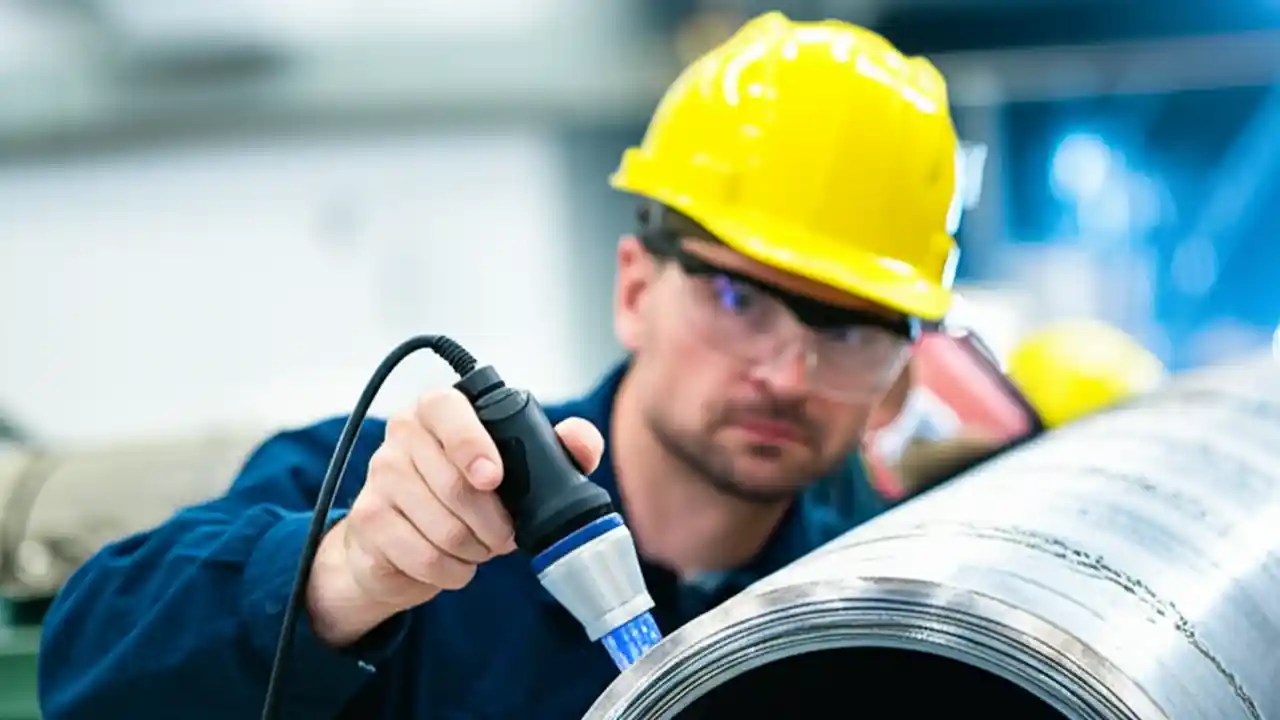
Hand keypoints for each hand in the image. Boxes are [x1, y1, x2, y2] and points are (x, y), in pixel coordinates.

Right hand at [306, 388, 603, 646]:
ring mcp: (379, 475)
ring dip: (476, 550)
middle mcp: (401, 433)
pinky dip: (452, 571)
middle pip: (456, 486)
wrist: (397, 539)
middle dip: (494, 523)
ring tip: (479, 545)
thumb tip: (581, 442)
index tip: (495, 478)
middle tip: (504, 534)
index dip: (473, 445)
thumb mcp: (516, 465)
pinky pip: (425, 557)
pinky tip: (454, 562)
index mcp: (437, 407)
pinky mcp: (368, 520)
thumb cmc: (466, 491)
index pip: (448, 410)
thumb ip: (559, 448)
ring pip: (444, 528)